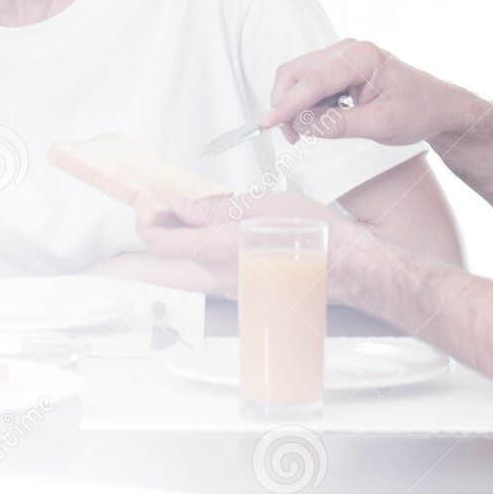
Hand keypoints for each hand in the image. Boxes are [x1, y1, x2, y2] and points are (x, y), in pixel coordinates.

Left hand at [135, 191, 360, 299]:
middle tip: (167, 206)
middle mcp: (218, 276)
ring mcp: (230, 288)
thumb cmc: (310, 234)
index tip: (148, 203)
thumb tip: (178, 205)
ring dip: (188, 237)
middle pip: (173, 256)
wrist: (345, 267)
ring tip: (201, 210)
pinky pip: (214, 269)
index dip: (147, 221)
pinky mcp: (244, 290)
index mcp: (218, 251)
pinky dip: (209, 248)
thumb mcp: (259, 206)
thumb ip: (213, 208)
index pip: (161, 243)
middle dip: (164, 229)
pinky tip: (227, 229)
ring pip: (193, 262)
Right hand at [259, 38, 463, 146]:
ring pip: (297, 79)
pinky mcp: (336, 68)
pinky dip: (306, 104)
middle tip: (294, 138)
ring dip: (295, 107)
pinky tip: (325, 119)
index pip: (313, 81)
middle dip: (287, 106)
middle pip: (296, 74)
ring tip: (314, 131)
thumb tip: (302, 126)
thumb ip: (340, 125)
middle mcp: (346, 50)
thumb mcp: (382, 125)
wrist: (436, 106)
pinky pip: (308, 84)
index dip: (287, 104)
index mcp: (360, 57)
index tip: (266, 123)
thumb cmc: (418, 110)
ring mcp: (339, 57)